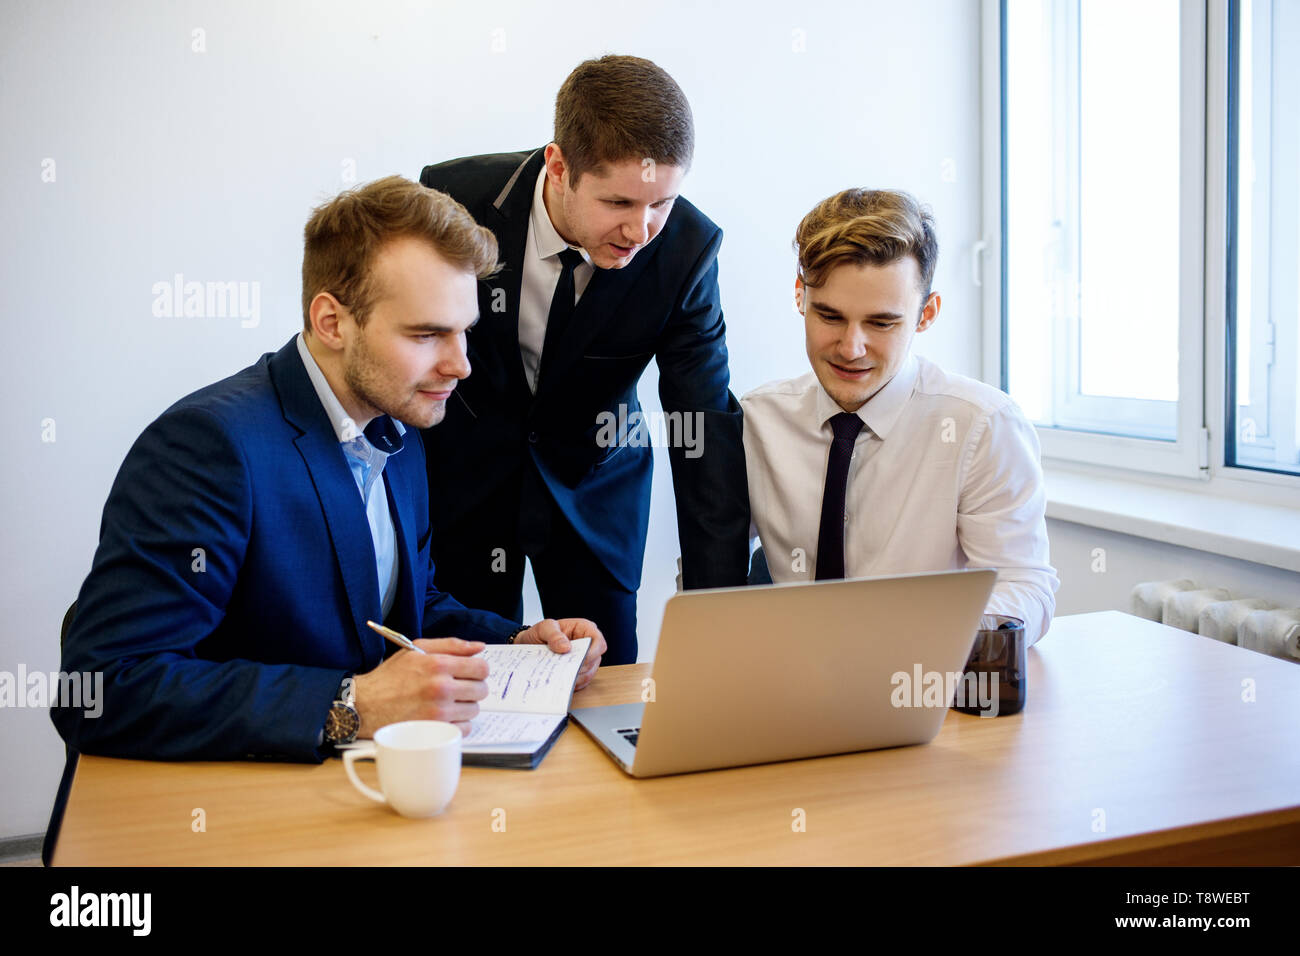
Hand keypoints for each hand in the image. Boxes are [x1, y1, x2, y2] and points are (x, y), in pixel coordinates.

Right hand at [352, 638, 488, 737]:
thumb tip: (479, 647)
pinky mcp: (434, 731)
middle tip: (457, 689)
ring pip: (474, 710)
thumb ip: (451, 645)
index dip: (478, 670)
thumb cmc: (391, 677)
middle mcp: (440, 688)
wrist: (365, 705)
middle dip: (472, 688)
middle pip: (481, 690)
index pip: (481, 668)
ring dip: (464, 707)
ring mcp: (438, 712)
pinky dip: (457, 724)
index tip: (470, 674)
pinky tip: (443, 717)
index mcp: (438, 664)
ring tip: (446, 703)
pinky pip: (464, 729)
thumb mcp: (416, 650)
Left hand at [513, 618, 605, 689]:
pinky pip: (583, 681)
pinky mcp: (580, 671)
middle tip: (564, 669)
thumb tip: (566, 647)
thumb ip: (553, 635)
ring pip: (590, 672)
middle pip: (596, 660)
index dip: (593, 652)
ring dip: (576, 677)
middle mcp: (588, 644)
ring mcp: (585, 659)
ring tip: (560, 675)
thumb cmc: (539, 634)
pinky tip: (561, 680)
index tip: (579, 660)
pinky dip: (573, 683)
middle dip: (581, 667)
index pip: (599, 641)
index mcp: (584, 629)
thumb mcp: (543, 628)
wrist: (529, 645)